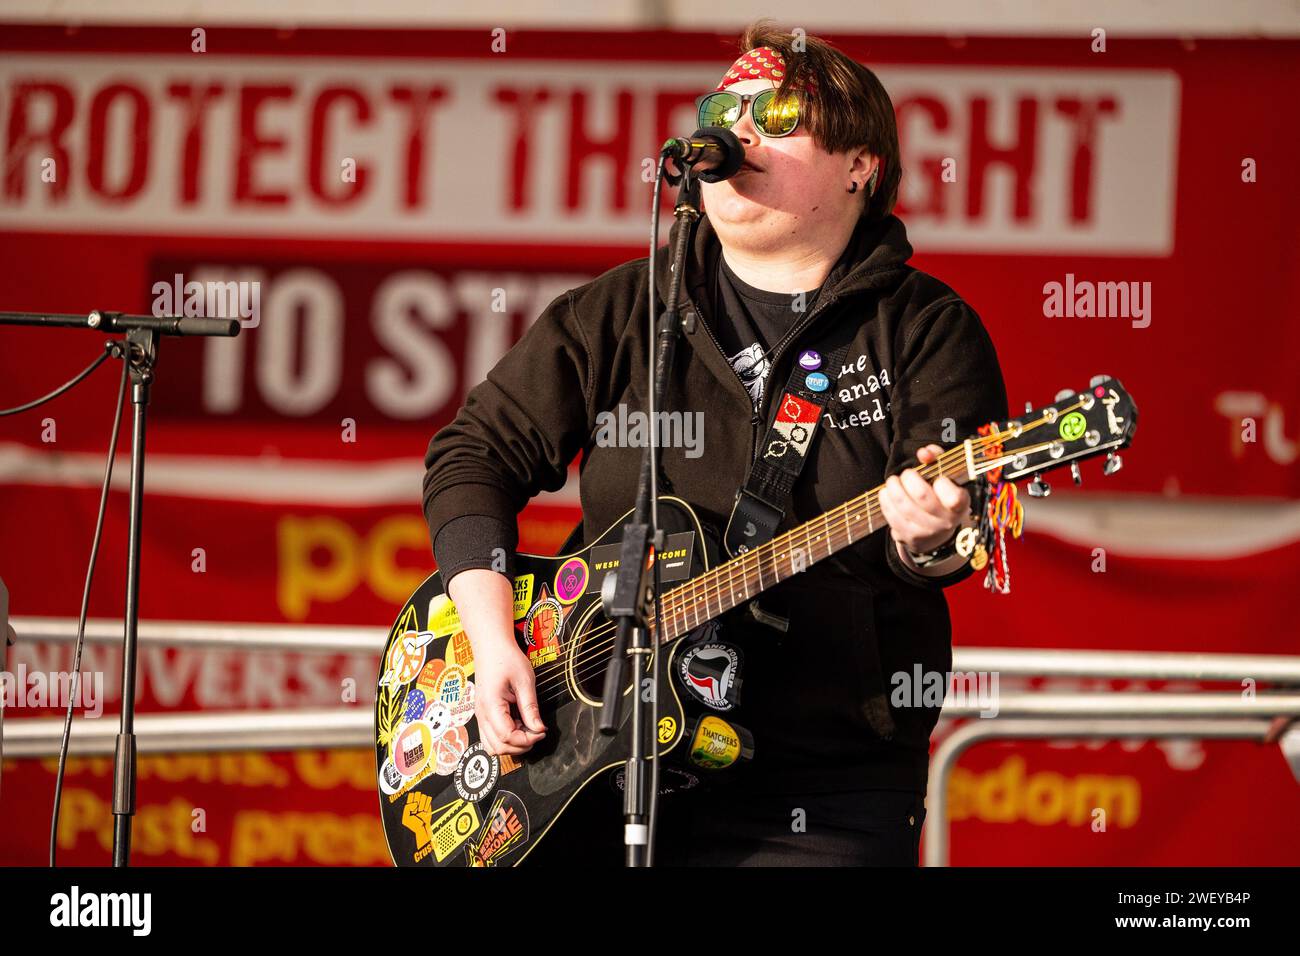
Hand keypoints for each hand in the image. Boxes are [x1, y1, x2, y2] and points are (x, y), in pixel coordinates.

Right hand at [473, 638, 547, 755]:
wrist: (490, 645)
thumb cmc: (506, 657)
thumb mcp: (525, 681)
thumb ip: (531, 708)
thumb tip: (539, 729)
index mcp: (491, 705)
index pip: (507, 737)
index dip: (527, 739)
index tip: (542, 731)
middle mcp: (481, 714)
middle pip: (498, 746)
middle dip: (520, 745)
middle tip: (537, 731)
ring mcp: (480, 715)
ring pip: (492, 745)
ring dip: (511, 744)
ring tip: (527, 729)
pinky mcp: (483, 713)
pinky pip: (490, 736)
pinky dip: (504, 738)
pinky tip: (518, 725)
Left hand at [879, 444, 969, 552]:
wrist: (936, 532)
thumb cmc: (940, 496)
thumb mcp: (945, 475)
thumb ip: (937, 458)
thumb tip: (923, 453)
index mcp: (959, 506)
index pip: (954, 497)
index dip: (942, 483)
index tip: (938, 478)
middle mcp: (945, 522)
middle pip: (922, 496)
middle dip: (909, 478)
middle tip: (907, 474)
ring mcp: (926, 533)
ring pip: (903, 506)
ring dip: (893, 488)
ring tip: (893, 481)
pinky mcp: (908, 538)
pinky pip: (891, 516)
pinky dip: (886, 500)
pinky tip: (887, 493)